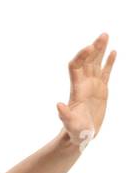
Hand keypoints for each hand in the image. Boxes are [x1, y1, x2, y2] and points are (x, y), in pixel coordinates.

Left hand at [57, 32, 115, 151]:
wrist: (80, 137)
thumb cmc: (74, 132)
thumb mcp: (70, 125)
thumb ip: (64, 116)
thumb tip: (58, 105)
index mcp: (77, 89)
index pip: (76, 67)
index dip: (81, 56)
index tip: (89, 47)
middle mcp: (84, 84)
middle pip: (88, 61)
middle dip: (94, 48)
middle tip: (103, 35)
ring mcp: (93, 86)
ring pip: (96, 63)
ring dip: (100, 50)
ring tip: (105, 35)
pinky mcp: (101, 90)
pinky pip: (106, 72)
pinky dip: (109, 62)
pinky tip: (114, 51)